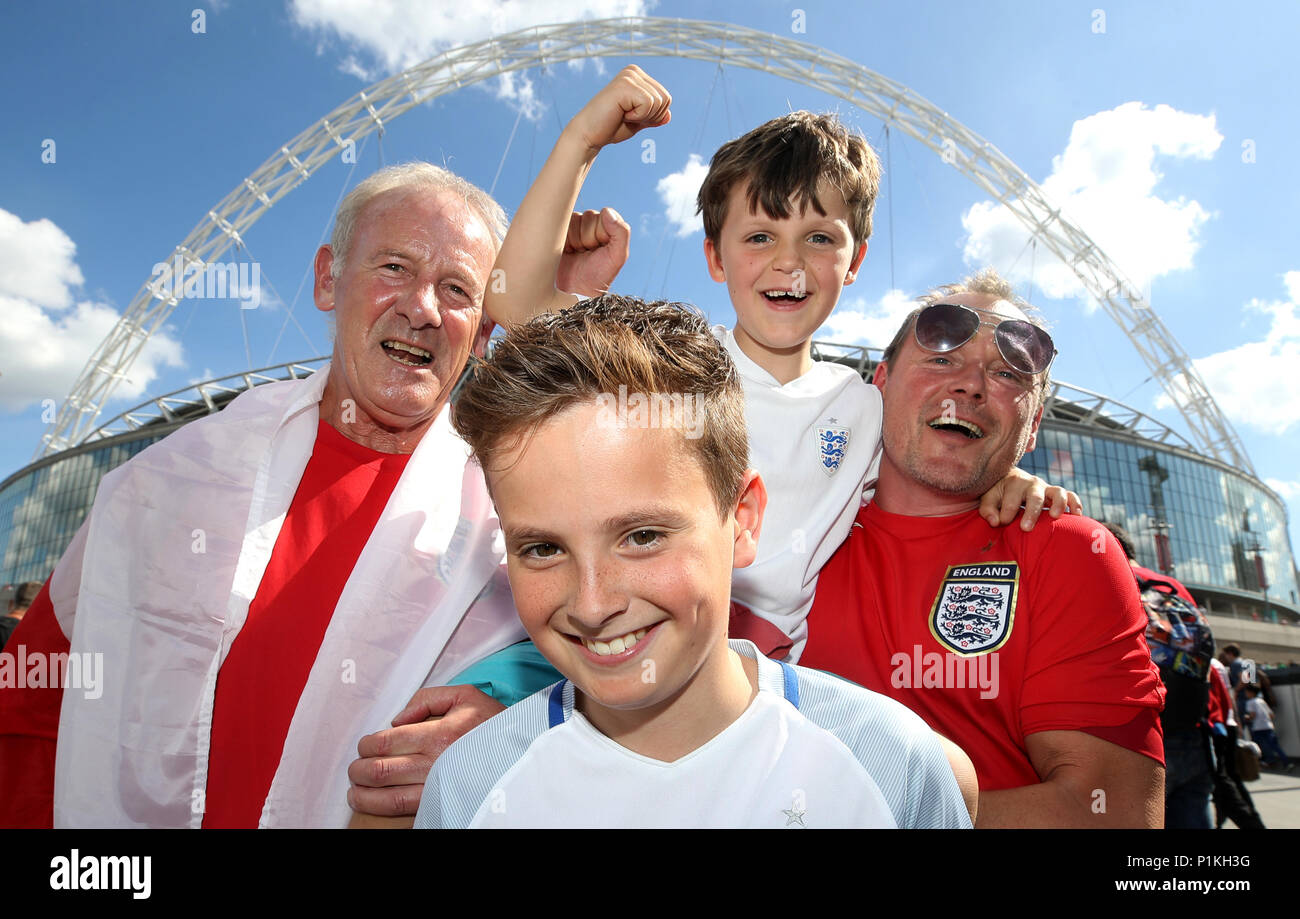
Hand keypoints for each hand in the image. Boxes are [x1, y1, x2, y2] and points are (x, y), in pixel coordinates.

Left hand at [346, 685, 504, 819]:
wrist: (521, 753)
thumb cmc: (493, 724)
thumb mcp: (465, 696)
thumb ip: (427, 698)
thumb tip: (398, 720)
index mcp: (440, 734)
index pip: (387, 742)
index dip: (367, 745)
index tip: (364, 745)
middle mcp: (436, 763)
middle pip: (381, 771)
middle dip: (359, 769)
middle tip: (355, 767)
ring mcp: (438, 788)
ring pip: (388, 797)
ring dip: (363, 794)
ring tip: (354, 789)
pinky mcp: (442, 804)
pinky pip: (405, 811)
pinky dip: (382, 808)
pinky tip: (373, 802)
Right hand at [556, 207, 629, 296]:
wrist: (573, 291)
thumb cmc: (598, 276)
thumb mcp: (617, 257)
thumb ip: (621, 233)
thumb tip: (607, 211)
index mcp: (608, 228)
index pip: (604, 216)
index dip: (600, 233)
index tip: (599, 249)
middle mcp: (592, 225)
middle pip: (588, 216)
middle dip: (586, 237)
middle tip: (586, 253)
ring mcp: (575, 227)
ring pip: (573, 219)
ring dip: (573, 239)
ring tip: (576, 253)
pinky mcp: (559, 232)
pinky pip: (558, 224)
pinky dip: (562, 239)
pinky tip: (565, 251)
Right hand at [568, 64, 670, 152]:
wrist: (589, 134)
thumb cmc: (611, 127)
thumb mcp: (638, 122)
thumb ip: (654, 117)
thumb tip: (669, 115)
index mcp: (638, 75)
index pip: (666, 98)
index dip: (654, 115)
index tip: (632, 116)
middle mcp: (634, 71)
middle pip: (665, 99)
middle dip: (651, 116)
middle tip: (628, 117)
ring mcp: (629, 76)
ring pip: (658, 102)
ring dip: (643, 116)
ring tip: (623, 114)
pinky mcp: (625, 85)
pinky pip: (648, 104)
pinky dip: (638, 116)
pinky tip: (621, 113)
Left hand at [979, 468, 1081, 529]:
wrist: (1008, 481)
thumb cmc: (997, 494)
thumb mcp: (987, 499)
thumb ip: (987, 510)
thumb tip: (995, 522)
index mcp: (1013, 482)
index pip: (1011, 499)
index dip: (1006, 512)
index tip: (1001, 523)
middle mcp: (1032, 483)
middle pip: (1034, 497)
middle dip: (1031, 513)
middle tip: (1025, 528)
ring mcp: (1046, 489)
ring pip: (1058, 492)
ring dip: (1058, 504)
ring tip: (1054, 517)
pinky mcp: (1056, 495)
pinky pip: (1071, 496)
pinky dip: (1075, 504)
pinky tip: (1077, 516)